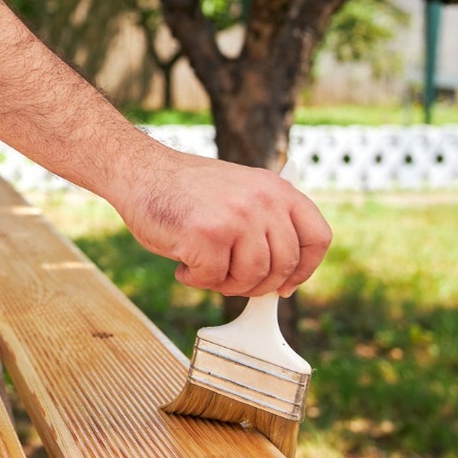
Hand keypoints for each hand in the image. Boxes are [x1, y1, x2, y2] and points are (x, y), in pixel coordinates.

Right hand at [109, 150, 332, 297]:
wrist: (139, 171)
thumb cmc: (183, 189)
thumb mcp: (239, 192)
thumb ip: (265, 224)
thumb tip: (281, 279)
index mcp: (275, 189)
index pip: (317, 238)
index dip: (304, 270)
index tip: (285, 285)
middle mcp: (263, 201)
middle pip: (283, 267)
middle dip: (256, 285)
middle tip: (230, 280)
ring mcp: (237, 217)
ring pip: (251, 278)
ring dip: (225, 284)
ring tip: (203, 267)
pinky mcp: (207, 235)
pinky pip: (213, 279)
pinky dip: (195, 280)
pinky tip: (183, 263)